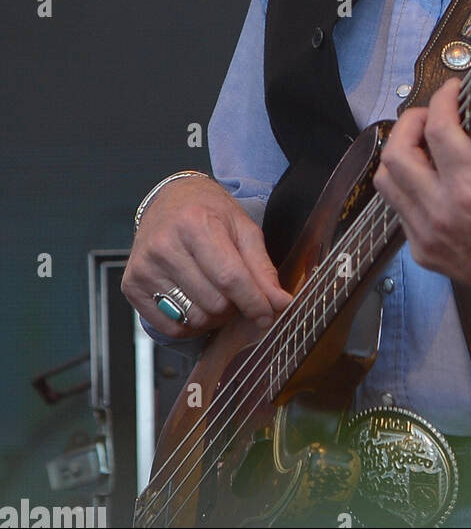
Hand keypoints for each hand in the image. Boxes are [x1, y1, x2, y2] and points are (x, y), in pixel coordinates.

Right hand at [122, 177, 291, 337]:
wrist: (169, 201)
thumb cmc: (209, 213)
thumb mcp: (243, 229)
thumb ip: (262, 268)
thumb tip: (280, 304)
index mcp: (195, 223)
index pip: (230, 277)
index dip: (254, 302)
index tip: (269, 315)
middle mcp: (164, 245)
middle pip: (214, 302)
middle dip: (234, 305)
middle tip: (236, 292)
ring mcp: (144, 267)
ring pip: (193, 318)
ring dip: (213, 317)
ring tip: (216, 294)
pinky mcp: (132, 286)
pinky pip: (169, 327)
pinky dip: (190, 325)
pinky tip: (195, 302)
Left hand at [372, 78, 470, 320]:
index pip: (439, 131)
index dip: (443, 100)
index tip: (453, 90)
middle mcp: (441, 216)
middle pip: (396, 154)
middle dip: (410, 123)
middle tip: (432, 115)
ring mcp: (426, 238)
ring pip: (387, 181)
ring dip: (401, 154)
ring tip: (427, 144)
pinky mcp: (422, 252)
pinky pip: (399, 208)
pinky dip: (409, 184)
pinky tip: (433, 177)